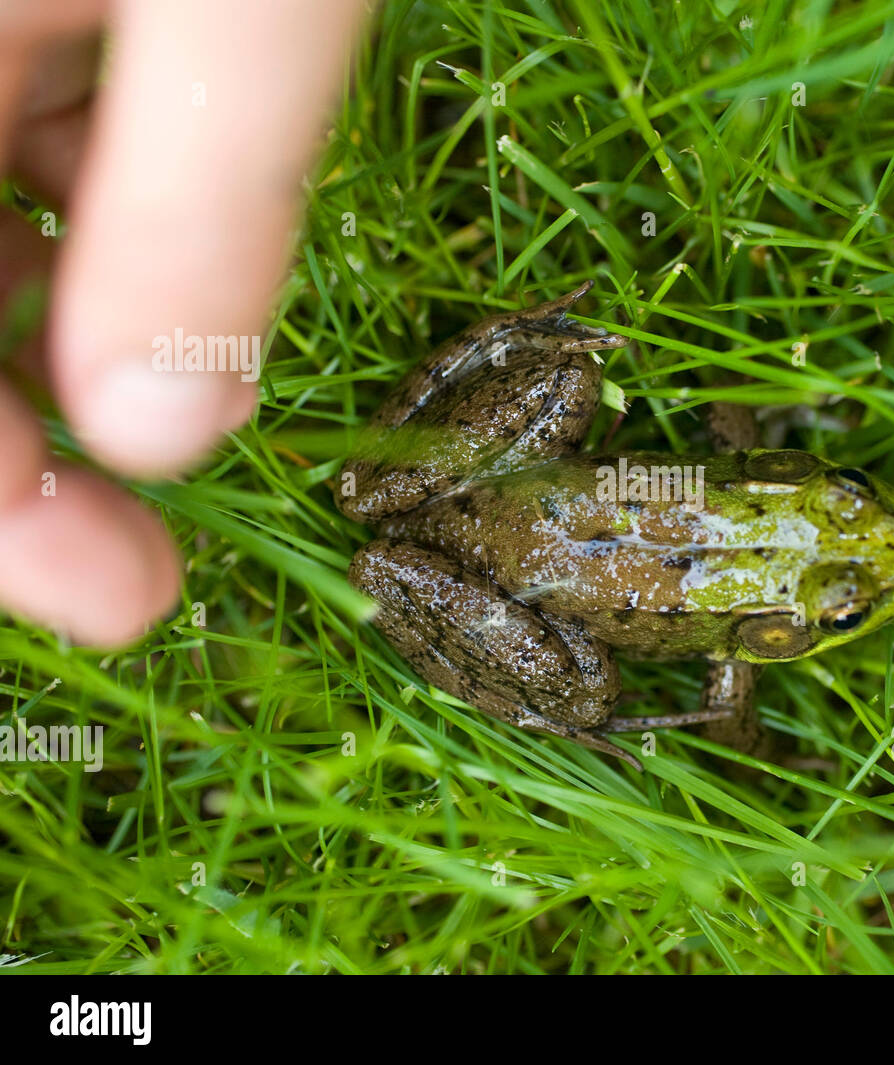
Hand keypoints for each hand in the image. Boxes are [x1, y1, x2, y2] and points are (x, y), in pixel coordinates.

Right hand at [0, 0, 365, 641]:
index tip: (126, 601)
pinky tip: (189, 248)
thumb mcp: (244, 13)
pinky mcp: (51, 2)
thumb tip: (161, 434)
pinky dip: (108, 225)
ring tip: (195, 414)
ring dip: (70, 341)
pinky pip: (34, 141)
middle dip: (29, 449)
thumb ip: (194, 212)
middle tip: (148, 565)